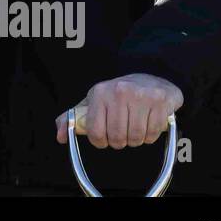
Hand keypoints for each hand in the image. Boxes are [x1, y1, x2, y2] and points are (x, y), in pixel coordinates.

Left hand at [56, 73, 181, 148]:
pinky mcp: (160, 102)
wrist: (150, 78)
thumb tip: (60, 136)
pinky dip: (150, 136)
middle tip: (121, 135)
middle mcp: (120, 92)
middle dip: (119, 142)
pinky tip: (147, 125)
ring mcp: (142, 96)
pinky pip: (153, 134)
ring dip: (135, 140)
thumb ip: (74, 118)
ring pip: (135, 137)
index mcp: (100, 92)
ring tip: (134, 129)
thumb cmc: (118, 94)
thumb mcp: (93, 101)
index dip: (100, 142)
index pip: (95, 131)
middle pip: (117, 137)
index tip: (104, 139)